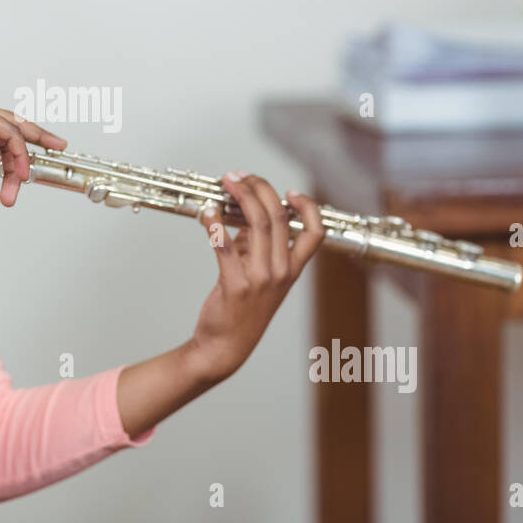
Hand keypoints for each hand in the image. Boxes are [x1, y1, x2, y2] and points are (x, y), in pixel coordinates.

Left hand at [187, 173, 323, 381]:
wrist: (226, 347)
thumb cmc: (242, 308)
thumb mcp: (259, 275)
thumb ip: (257, 245)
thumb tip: (245, 211)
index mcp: (292, 269)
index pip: (315, 233)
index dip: (308, 207)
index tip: (290, 192)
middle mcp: (281, 272)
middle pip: (278, 217)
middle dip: (259, 188)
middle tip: (239, 176)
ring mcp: (260, 279)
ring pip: (257, 224)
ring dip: (240, 196)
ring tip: (226, 182)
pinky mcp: (235, 285)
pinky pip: (224, 245)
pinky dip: (214, 223)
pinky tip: (206, 211)